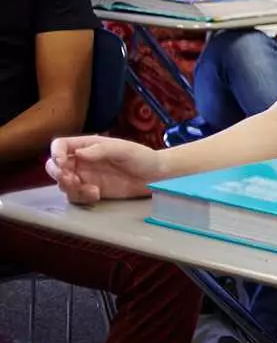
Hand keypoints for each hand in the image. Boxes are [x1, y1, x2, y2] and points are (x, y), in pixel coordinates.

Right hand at [47, 136, 163, 202]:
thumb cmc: (142, 157)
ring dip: (70, 188)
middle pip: (54, 165)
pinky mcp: (90, 191)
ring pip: (62, 183)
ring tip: (91, 190)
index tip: (63, 163)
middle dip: (57, 173)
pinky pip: (74, 196)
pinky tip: (96, 195)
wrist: (155, 177)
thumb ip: (101, 150)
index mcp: (88, 145)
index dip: (56, 153)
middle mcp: (82, 160)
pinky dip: (80, 197)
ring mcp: (85, 176)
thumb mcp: (124, 150)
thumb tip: (79, 153)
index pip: (60, 145)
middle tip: (71, 179)